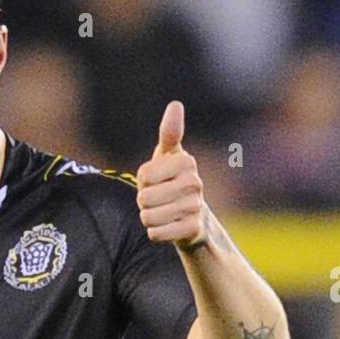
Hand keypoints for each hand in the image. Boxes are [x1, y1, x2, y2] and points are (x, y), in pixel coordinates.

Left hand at [135, 101, 208, 250]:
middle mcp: (195, 183)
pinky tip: (168, 227)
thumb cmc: (173, 181)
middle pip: (144, 198)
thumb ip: (170, 133)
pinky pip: (156, 234)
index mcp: (187, 162)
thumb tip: (176, 104)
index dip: (144, 181)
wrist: (193, 218)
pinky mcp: (193, 230)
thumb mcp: (169, 156)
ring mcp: (195, 207)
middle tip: (159, 199)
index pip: (144, 175)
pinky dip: (156, 233)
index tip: (156, 180)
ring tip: (163, 212)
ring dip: (149, 217)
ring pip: (148, 217)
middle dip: (144, 202)